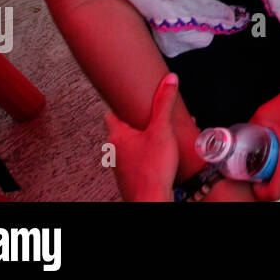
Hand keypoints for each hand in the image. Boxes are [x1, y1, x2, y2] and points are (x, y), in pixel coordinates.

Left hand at [103, 72, 180, 201]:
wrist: (151, 199)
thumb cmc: (151, 170)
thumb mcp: (162, 130)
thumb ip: (165, 103)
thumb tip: (169, 81)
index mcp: (117, 135)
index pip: (110, 113)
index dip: (121, 104)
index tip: (130, 97)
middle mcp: (116, 150)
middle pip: (123, 128)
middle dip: (139, 121)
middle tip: (152, 115)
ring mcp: (122, 164)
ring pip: (131, 144)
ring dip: (145, 137)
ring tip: (162, 133)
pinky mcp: (132, 175)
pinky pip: (138, 158)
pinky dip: (148, 152)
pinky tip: (163, 153)